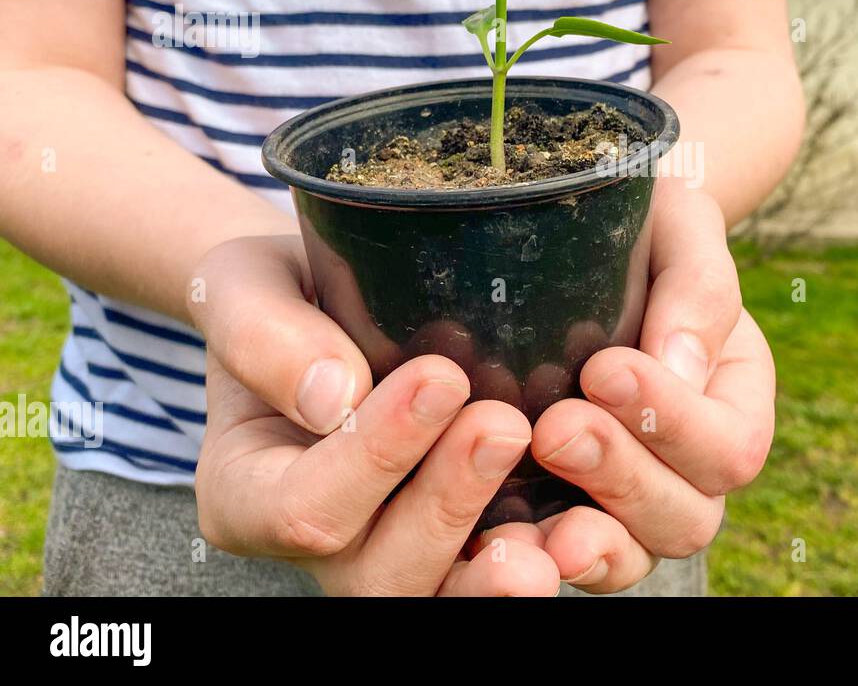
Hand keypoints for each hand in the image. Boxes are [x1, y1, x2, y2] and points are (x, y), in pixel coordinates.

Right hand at [189, 235, 560, 595]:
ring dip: (500, 565)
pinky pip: (493, 572)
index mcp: (248, 495)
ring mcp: (390, 554)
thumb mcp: (246, 288)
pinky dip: (542, 553)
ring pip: (442, 594)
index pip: (302, 509)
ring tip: (559, 522)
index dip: (374, 456)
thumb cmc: (278, 296)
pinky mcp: (457, 544)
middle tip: (505, 425)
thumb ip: (265, 337)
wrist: (322, 301)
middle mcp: (320, 545)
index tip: (439, 377)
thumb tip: (333, 398)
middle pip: (380, 573)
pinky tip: (585, 527)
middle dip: (448, 504)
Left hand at [530, 181, 774, 591]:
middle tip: (557, 427)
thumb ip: (697, 290)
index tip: (604, 367)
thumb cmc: (645, 222)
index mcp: (734, 400)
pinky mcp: (564, 508)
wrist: (577, 230)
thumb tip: (682, 368)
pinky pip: (561, 554)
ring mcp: (630, 497)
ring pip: (631, 554)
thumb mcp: (680, 227)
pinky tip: (492, 541)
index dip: (672, 423)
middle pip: (687, 516)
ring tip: (535, 512)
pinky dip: (531, 555)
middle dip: (622, 477)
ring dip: (586, 539)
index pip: (729, 446)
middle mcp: (691, 464)